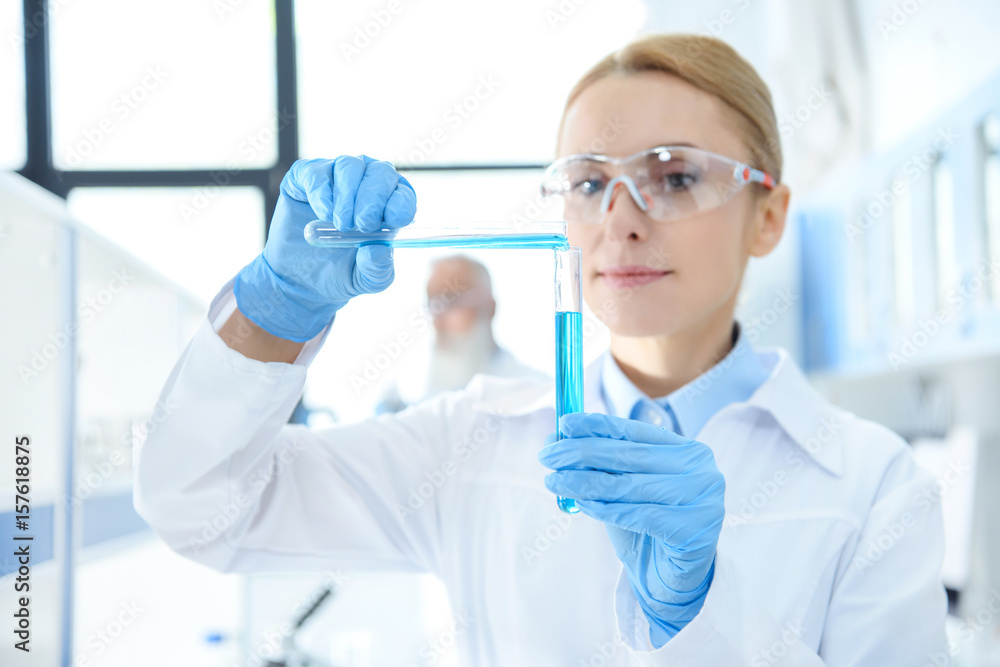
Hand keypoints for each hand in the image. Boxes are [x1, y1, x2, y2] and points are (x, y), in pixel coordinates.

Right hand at [234, 156, 416, 341]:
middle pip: (380, 171)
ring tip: (340, 224)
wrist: (300, 279)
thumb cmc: (341, 272)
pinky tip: (323, 213)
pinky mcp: (306, 177)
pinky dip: (322, 191)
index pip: (404, 193)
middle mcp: (367, 184)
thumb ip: (377, 269)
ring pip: (350, 165)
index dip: (401, 202)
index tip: (393, 220)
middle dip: (373, 198)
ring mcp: (336, 177)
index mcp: (389, 206)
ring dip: (348, 195)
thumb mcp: (365, 281)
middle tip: (362, 225)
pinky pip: (317, 172)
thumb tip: (379, 249)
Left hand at [537, 412, 724, 647]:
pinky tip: (581, 505)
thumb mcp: (624, 489)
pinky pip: (639, 515)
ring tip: (553, 481)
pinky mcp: (695, 530)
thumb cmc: (647, 527)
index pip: (635, 431)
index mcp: (687, 451)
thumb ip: (601, 464)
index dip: (598, 425)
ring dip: (584, 482)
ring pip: (629, 485)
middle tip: (547, 455)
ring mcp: (703, 500)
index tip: (564, 423)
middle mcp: (700, 470)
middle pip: (629, 455)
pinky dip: (605, 509)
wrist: (673, 577)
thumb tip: (556, 437)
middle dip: (582, 453)